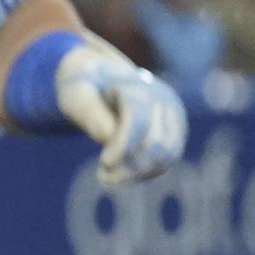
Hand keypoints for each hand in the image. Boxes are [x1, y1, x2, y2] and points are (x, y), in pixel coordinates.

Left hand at [54, 50, 188, 183]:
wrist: (105, 76)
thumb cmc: (86, 88)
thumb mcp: (76, 95)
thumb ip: (90, 114)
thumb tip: (108, 137)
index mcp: (136, 87)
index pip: (137, 123)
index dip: (122, 148)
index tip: (103, 164)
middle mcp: (162, 99)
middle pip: (156, 142)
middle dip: (130, 166)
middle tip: (103, 177)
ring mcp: (174, 114)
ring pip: (168, 154)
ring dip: (140, 173)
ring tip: (111, 178)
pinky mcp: (177, 129)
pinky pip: (169, 157)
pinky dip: (148, 171)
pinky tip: (124, 174)